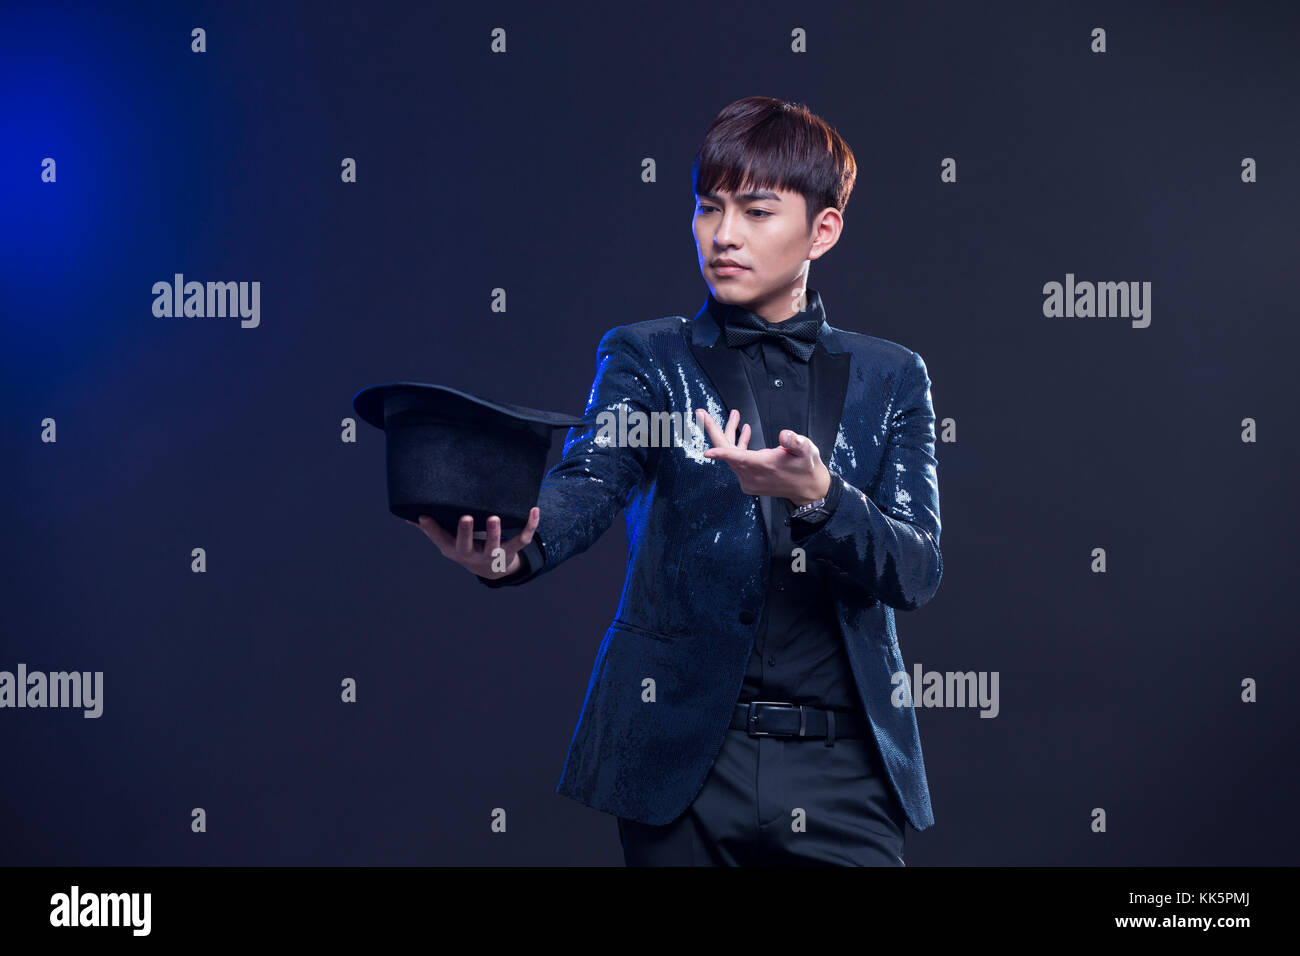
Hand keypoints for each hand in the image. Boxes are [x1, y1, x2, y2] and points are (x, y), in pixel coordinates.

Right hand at [406, 507, 539, 579]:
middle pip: (467, 545)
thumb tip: (406, 513)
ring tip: (494, 517)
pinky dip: (530, 525)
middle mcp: (472, 553)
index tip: (425, 515)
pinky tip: (534, 510)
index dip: (432, 529)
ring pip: (495, 545)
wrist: (490, 569)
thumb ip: (429, 526)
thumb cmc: (465, 546)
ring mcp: (493, 554)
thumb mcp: (446, 540)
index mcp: (454, 549)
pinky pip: (522, 539)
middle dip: (466, 532)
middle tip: (465, 517)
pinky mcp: (511, 551)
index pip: (441, 538)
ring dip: (495, 532)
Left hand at [693, 408, 830, 504]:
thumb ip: (795, 442)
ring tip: (734, 416)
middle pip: (727, 452)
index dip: (721, 453)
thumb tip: (785, 435)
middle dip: (715, 431)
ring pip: (731, 455)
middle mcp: (752, 475)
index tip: (707, 451)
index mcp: (763, 466)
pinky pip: (737, 461)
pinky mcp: (750, 480)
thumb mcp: (806, 450)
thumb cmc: (806, 467)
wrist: (808, 487)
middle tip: (702, 414)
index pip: (737, 458)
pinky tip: (744, 432)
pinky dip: (738, 446)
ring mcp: (749, 479)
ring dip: (730, 435)